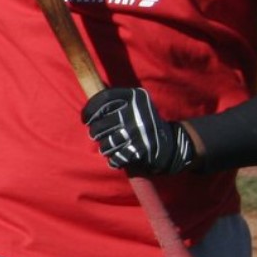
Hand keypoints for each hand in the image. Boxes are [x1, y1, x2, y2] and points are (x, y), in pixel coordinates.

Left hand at [82, 86, 197, 175]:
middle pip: (101, 124)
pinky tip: (116, 156)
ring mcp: (139, 131)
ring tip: (108, 146)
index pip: (105, 98)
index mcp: (136, 97)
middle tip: (95, 135)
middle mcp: (137, 112)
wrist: (171, 142)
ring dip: (104, 147)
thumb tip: (88, 109)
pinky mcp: (141, 149)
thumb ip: (115, 101)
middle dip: (95, 132)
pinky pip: (116, 157)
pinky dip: (114, 159)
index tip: (85, 119)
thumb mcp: (135, 103)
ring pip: (106, 143)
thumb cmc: (144, 121)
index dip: (90, 109)